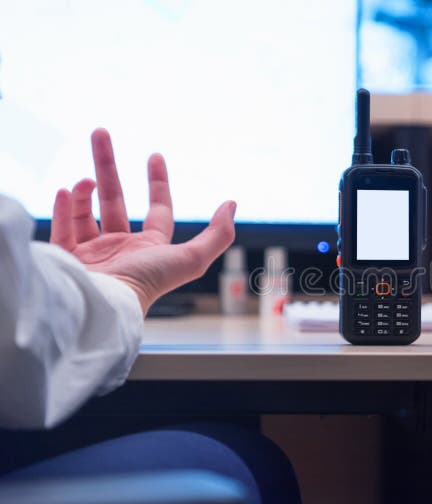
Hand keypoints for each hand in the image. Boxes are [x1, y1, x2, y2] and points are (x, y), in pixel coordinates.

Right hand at [50, 128, 235, 315]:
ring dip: (84, 190)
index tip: (154, 155)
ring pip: (85, 212)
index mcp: (150, 248)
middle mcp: (121, 249)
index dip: (158, 182)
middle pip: (115, 199)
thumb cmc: (146, 282)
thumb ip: (217, 234)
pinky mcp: (64, 259)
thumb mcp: (192, 258)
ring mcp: (92, 254)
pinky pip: (62, 229)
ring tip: (83, 180)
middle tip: (100, 132)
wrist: (101, 304)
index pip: (158, 210)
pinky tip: (65, 190)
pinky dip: (63, 208)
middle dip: (107, 165)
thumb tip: (232, 205)